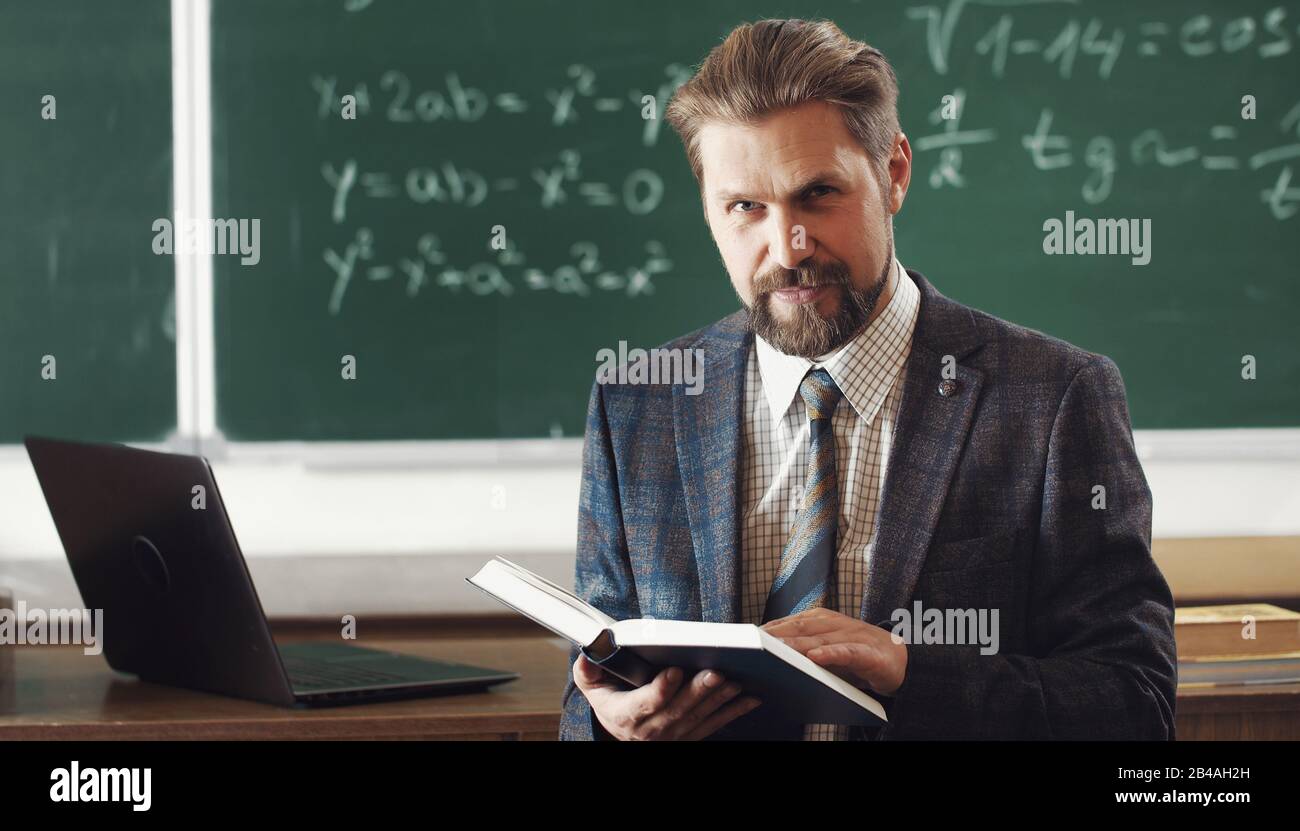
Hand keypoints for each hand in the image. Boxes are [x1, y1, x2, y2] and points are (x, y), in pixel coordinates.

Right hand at [572, 653, 761, 739]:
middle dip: (697, 691)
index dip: (660, 689)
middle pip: (676, 711)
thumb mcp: (591, 685)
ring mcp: (672, 736)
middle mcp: (650, 731)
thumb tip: (589, 655)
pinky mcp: (689, 737)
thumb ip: (588, 670)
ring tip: (733, 682)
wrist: (619, 730)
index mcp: (625, 716)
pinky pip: (713, 725)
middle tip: (714, 672)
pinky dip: (732, 712)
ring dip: (717, 700)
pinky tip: (749, 699)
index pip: (644, 704)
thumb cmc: (608, 698)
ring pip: (697, 718)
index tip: (674, 671)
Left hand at [762, 607, 907, 695]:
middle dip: (774, 635)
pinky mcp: (868, 653)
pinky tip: (816, 657)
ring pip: (819, 640)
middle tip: (751, 643)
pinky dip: (832, 653)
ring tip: (775, 649)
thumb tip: (769, 656)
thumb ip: (803, 648)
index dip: (767, 629)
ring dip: (796, 644)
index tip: (744, 637)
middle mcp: (835, 624)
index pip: (789, 623)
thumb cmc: (858, 655)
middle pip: (799, 628)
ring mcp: (852, 637)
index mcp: (822, 620)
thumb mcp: (827, 649)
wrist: (901, 660)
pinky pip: (847, 652)